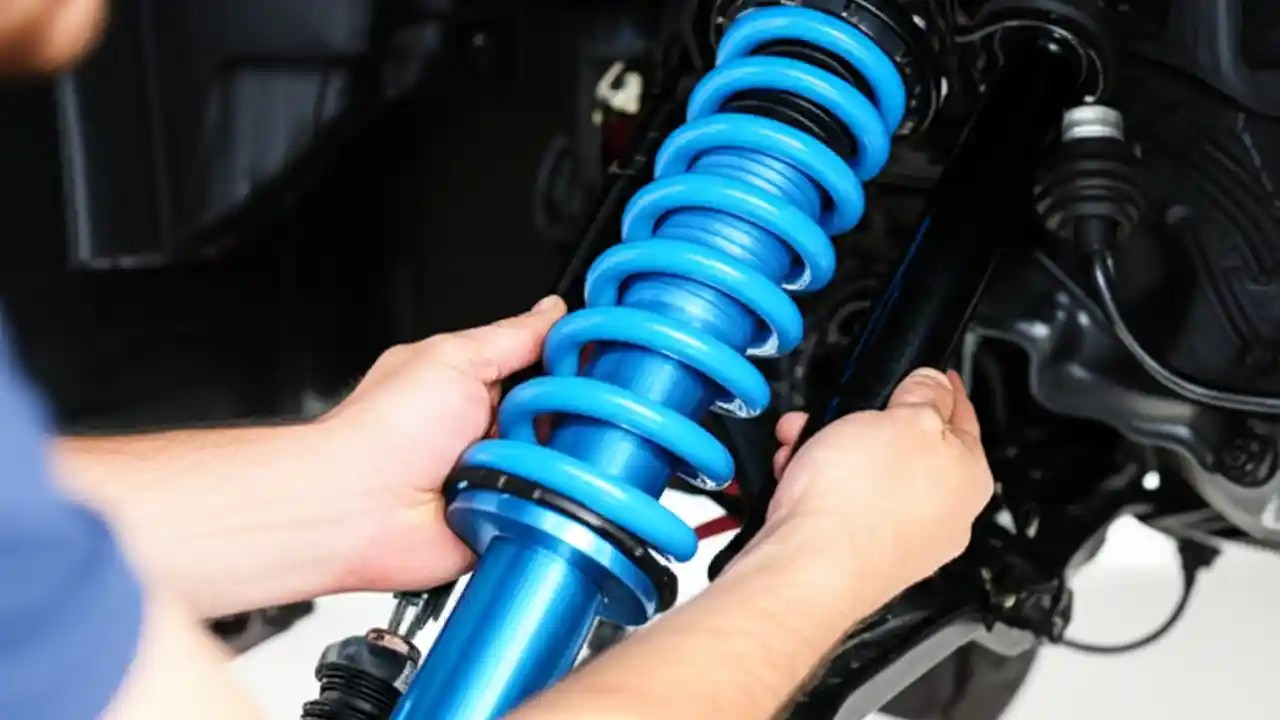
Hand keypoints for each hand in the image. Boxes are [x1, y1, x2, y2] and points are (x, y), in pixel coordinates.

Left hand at [316, 295, 566, 593]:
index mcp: (473, 384)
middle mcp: (486, 429)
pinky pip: (546, 509)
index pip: (544, 366)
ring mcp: (495, 475)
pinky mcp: (501, 517)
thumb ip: (513, 336)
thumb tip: (552, 311)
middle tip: (538, 418)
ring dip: (548, 461)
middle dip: (561, 417)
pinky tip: (522, 493)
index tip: (595, 363)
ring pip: (560, 463)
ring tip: (517, 460)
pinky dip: (543, 503)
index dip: (570, 365)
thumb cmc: (383, 432)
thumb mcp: (455, 358)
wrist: (355, 509)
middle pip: (560, 416)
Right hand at [757, 368, 993, 602]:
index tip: (930, 374)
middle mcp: (942, 516)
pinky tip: (796, 473)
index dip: (941, 388)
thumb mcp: (904, 417)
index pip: (962, 418)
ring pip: (866, 472)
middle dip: (865, 419)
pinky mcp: (859, 554)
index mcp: (969, 479)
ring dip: (833, 447)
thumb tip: (933, 384)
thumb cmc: (859, 503)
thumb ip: (925, 393)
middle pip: (905, 445)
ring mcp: (900, 539)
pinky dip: (818, 482)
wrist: (807, 567)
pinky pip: (841, 501)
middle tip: (845, 408)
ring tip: (806, 439)